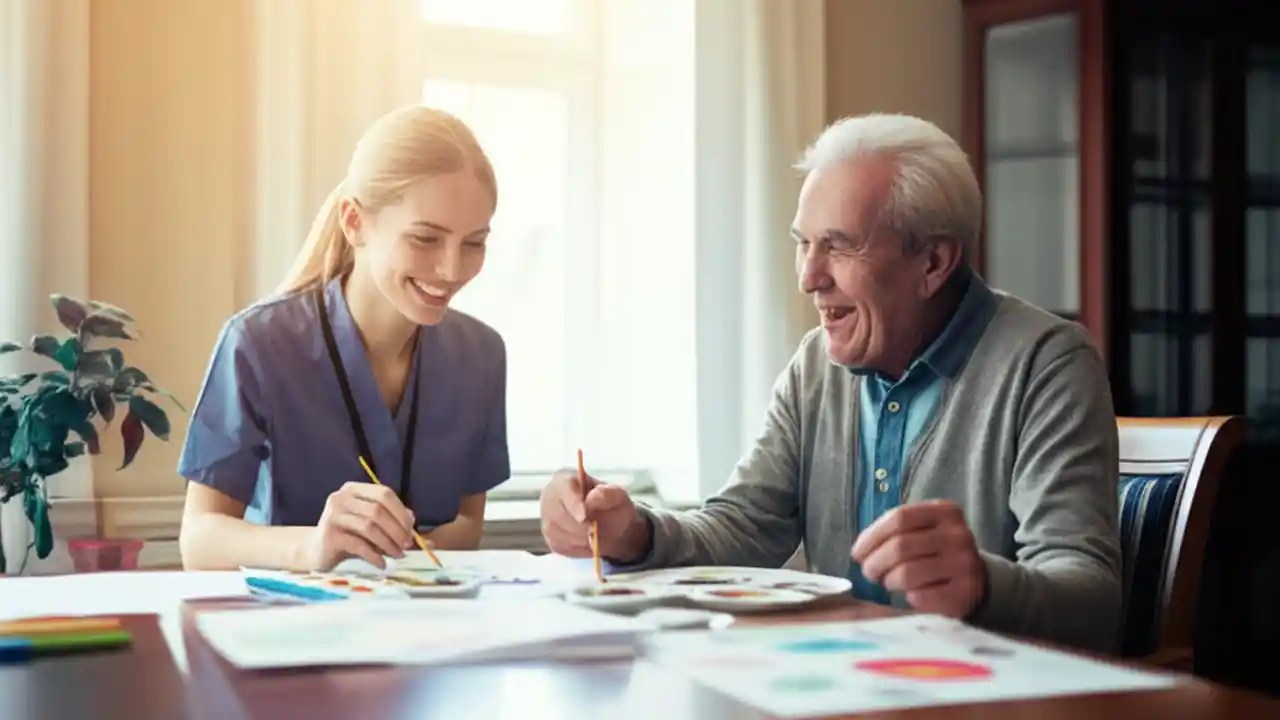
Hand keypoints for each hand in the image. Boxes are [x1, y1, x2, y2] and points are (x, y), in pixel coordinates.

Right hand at [300, 482, 415, 569]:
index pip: (384, 493)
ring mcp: (333, 515)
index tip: (411, 530)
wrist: (316, 552)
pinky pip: (358, 544)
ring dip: (388, 543)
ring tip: (397, 555)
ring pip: (369, 526)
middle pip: (377, 510)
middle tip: (406, 545)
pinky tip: (382, 564)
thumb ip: (392, 521)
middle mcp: (341, 498)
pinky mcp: (329, 535)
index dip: (401, 511)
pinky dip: (374, 555)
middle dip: (397, 529)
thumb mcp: (371, 525)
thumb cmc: (348, 536)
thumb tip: (416, 525)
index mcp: (354, 489)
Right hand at [540, 468, 649, 562]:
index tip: (584, 517)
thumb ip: (608, 494)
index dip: (572, 503)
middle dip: (578, 527)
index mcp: (566, 478)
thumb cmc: (613, 508)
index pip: (563, 488)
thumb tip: (592, 498)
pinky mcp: (549, 538)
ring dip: (579, 539)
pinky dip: (576, 548)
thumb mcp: (618, 497)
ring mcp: (547, 517)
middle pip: (556, 513)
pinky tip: (588, 543)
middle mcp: (550, 496)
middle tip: (595, 532)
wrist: (613, 528)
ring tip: (595, 537)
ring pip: (556, 532)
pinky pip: (559, 545)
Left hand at [851, 500, 986, 617]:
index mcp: (945, 512)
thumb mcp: (921, 531)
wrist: (975, 580)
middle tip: (869, 573)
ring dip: (889, 581)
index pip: (899, 517)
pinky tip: (911, 595)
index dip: (872, 537)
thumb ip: (893, 531)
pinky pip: (921, 597)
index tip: (857, 553)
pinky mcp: (964, 594)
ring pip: (908, 573)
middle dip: (875, 563)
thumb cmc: (936, 552)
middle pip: (901, 546)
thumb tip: (860, 551)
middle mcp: (958, 535)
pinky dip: (909, 597)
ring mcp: (965, 565)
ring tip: (888, 582)